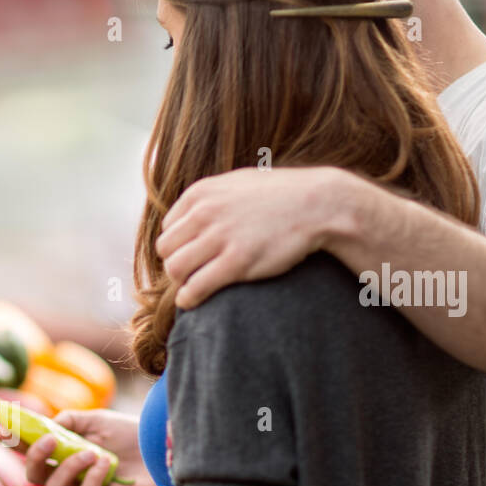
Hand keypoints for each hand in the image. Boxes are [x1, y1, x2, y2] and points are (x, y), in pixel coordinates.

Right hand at [24, 410, 157, 485]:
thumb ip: (68, 421)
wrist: (161, 449)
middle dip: (36, 456)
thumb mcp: (96, 421)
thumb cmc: (131, 434)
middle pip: (34, 473)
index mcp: (63, 451)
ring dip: (70, 465)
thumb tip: (44, 428)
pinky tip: (109, 464)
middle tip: (51, 439)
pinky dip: (94, 477)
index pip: (30, 449)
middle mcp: (68, 472)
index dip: (13, 441)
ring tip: (92, 452)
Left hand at [157, 167, 339, 308]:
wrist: (320, 204)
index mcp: (201, 193)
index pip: (168, 228)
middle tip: (192, 275)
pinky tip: (193, 302)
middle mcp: (205, 213)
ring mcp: (220, 238)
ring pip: (175, 269)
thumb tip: (191, 212)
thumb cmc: (282, 195)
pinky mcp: (236, 263)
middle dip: (175, 264)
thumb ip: (211, 197)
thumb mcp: (239, 183)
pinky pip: (194, 287)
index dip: (178, 245)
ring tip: (194, 286)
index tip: (192, 256)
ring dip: (181, 282)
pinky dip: (188, 298)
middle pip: (166, 249)